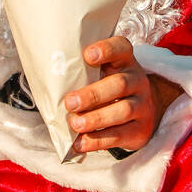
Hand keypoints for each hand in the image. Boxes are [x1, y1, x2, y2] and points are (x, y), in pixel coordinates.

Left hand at [64, 36, 183, 154]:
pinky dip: (97, 141)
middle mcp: (137, 81)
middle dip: (93, 94)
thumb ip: (83, 72)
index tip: (88, 55)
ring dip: (96, 118)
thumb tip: (48, 81)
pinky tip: (79, 143)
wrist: (143, 111)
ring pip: (122, 111)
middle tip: (70, 102)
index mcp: (125, 61)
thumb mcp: (102, 73)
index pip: (121, 48)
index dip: (106, 50)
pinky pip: (119, 136)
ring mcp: (142, 106)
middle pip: (120, 84)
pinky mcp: (140, 130)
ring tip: (75, 124)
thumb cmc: (109, 87)